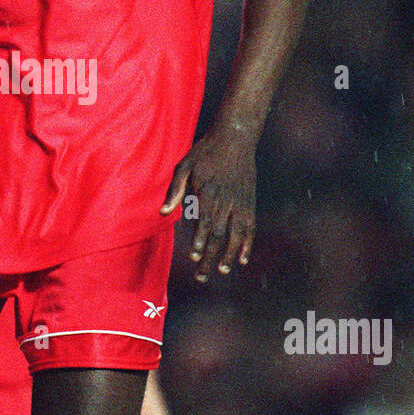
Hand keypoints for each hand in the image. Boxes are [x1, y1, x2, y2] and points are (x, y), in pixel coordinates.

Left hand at [160, 127, 256, 281]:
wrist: (235, 138)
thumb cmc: (205, 152)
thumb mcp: (184, 165)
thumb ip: (175, 190)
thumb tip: (163, 213)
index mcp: (209, 192)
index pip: (205, 222)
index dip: (200, 241)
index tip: (195, 257)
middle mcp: (227, 201)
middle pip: (219, 234)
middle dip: (210, 257)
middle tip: (201, 276)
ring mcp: (240, 203)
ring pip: (237, 235)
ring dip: (229, 255)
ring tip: (222, 271)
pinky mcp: (249, 203)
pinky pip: (250, 227)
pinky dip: (247, 244)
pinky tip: (242, 259)